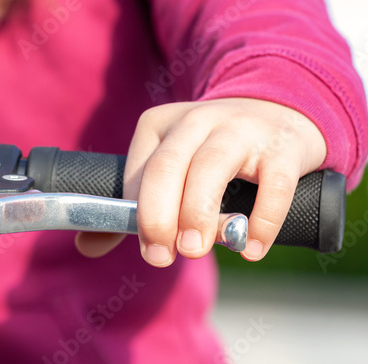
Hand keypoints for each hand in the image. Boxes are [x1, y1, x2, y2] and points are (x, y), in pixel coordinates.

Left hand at [75, 98, 327, 264]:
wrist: (278, 112)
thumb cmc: (212, 152)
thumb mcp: (169, 166)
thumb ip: (132, 208)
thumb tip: (85, 245)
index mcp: (158, 125)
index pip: (139, 170)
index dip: (138, 212)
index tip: (148, 246)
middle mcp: (195, 121)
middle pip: (166, 166)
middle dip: (157, 214)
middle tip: (160, 256)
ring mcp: (239, 130)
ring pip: (211, 167)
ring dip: (199, 213)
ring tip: (194, 250)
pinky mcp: (281, 147)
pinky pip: (272, 185)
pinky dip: (262, 220)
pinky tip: (251, 249)